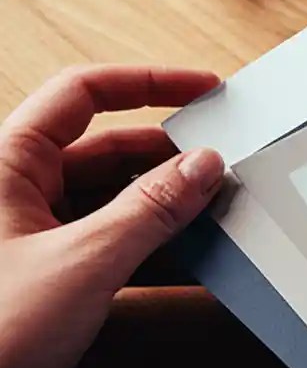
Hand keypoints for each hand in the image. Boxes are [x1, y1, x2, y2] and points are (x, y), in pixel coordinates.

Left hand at [0, 66, 223, 367]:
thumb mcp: (84, 262)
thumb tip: (204, 165)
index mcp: (5, 166)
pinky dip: (153, 250)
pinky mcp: (48, 283)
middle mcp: (14, 195)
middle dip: (167, 159)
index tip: (205, 91)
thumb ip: (152, 209)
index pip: (82, 94)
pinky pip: (112, 248)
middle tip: (223, 168)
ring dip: (166, 210)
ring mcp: (32, 241)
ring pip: (113, 203)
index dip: (147, 84)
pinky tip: (194, 262)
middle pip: (106, 151)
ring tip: (219, 215)